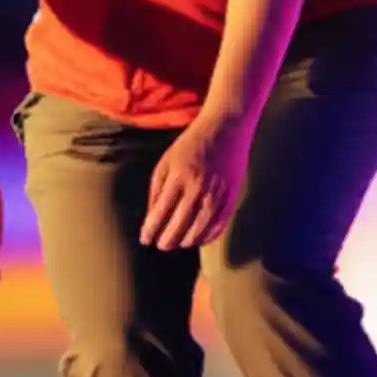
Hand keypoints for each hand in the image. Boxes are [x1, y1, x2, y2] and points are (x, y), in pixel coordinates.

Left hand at [140, 116, 251, 250]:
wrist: (225, 130)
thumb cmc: (190, 146)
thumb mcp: (166, 162)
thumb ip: (156, 190)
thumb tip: (151, 218)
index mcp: (178, 178)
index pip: (160, 213)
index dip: (150, 231)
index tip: (144, 240)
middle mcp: (198, 188)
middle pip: (179, 226)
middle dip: (167, 241)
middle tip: (161, 245)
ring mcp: (217, 195)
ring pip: (199, 231)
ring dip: (186, 242)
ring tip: (178, 243)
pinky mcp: (231, 198)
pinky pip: (218, 226)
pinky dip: (207, 237)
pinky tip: (197, 238)